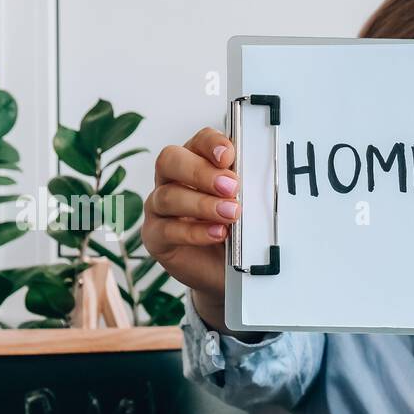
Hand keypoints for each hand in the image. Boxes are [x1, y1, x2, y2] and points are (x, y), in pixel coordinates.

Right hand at [142, 128, 239, 331]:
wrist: (226, 272)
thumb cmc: (235, 232)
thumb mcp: (245, 207)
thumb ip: (245, 190)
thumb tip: (257, 179)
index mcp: (196, 163)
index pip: (198, 142)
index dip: (211, 144)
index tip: (229, 156)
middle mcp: (172, 180)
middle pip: (171, 160)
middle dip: (201, 172)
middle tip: (231, 187)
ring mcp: (160, 208)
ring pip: (168, 196)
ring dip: (202, 204)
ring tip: (231, 214)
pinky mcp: (155, 236)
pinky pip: (167, 230)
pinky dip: (194, 232)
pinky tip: (217, 234)